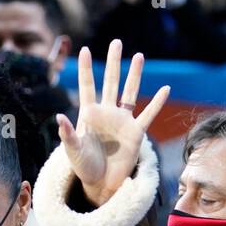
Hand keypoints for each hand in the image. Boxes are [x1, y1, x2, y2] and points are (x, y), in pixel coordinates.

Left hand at [55, 41, 168, 206]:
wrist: (101, 183)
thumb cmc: (83, 167)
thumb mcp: (72, 151)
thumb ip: (67, 134)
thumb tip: (59, 117)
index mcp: (89, 115)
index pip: (87, 87)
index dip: (86, 69)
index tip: (84, 50)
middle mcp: (107, 113)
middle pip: (110, 83)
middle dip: (113, 63)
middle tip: (116, 42)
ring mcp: (122, 121)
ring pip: (130, 92)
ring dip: (135, 75)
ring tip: (139, 55)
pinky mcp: (136, 132)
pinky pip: (148, 114)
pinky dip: (157, 103)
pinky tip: (165, 89)